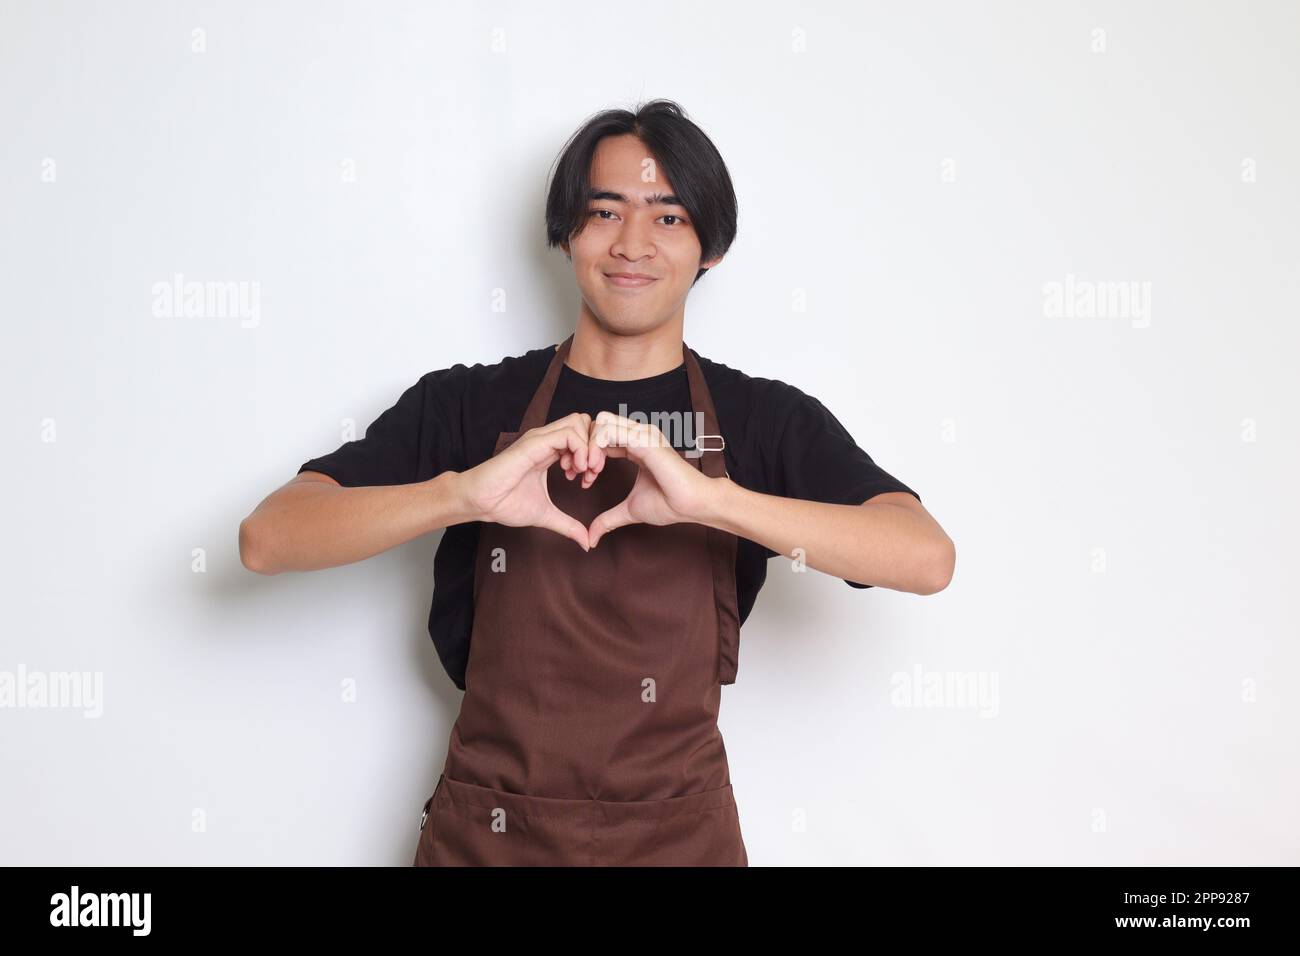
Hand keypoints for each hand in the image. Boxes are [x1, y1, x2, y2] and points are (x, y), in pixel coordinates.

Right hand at [458, 412, 598, 549]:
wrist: (480, 502)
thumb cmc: (505, 503)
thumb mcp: (547, 515)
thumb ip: (569, 525)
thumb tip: (587, 542)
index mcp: (550, 451)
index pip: (583, 436)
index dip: (594, 455)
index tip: (589, 479)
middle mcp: (547, 440)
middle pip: (585, 422)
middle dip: (596, 446)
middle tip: (591, 472)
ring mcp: (540, 439)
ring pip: (579, 422)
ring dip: (589, 447)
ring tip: (583, 471)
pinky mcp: (534, 443)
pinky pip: (568, 434)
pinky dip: (580, 450)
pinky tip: (574, 470)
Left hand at [586, 411, 715, 547]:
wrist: (691, 504)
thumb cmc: (669, 503)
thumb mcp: (629, 510)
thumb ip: (608, 519)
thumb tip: (591, 537)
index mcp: (635, 445)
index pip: (602, 436)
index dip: (587, 455)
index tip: (584, 479)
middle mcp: (638, 435)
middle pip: (597, 424)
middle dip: (584, 445)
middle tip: (583, 473)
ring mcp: (642, 434)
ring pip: (600, 422)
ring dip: (588, 446)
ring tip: (590, 472)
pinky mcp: (644, 439)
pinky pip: (609, 431)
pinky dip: (595, 448)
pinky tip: (596, 469)